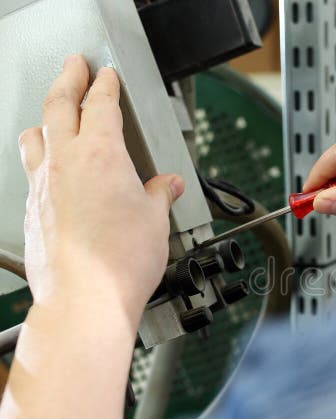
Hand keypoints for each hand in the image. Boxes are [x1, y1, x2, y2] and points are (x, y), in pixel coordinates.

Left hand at [17, 55, 183, 332]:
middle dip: (69, 78)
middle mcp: (65, 163)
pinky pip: (31, 170)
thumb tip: (167, 186)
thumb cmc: (119, 262)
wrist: (86, 299)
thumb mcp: (156, 221)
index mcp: (101, 155)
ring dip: (45, 117)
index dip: (105, 85)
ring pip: (34, 134)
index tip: (106, 76)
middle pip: (59, 104)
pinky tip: (51, 169)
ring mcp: (42, 186)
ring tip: (52, 114)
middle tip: (74, 66)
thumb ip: (159, 194)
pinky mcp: (31, 210)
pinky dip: (41, 158)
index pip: (101, 105)